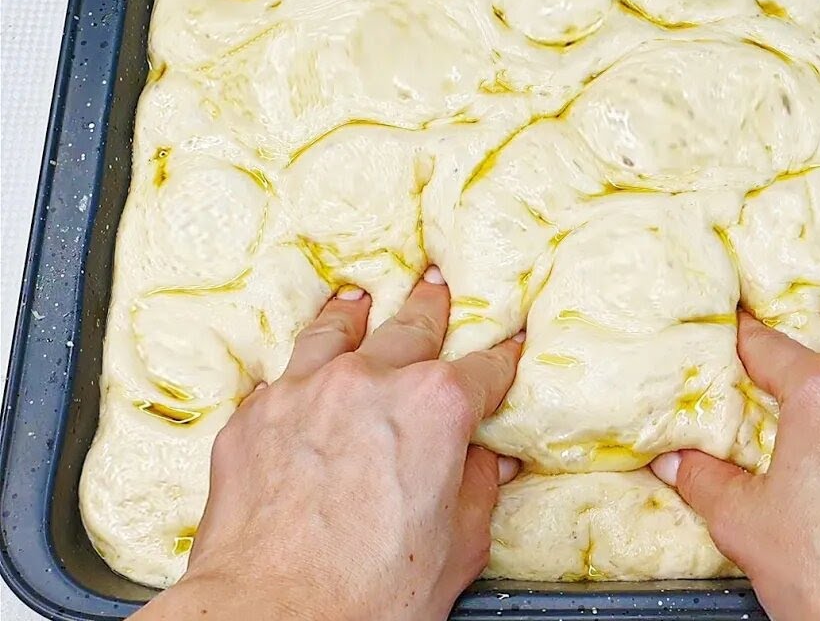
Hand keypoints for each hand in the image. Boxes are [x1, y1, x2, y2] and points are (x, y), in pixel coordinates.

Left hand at [132, 267, 521, 620]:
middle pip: (411, 327)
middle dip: (431, 308)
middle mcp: (370, 380)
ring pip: (335, 332)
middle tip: (437, 288)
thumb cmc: (371, 593)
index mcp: (436, 406)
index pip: (485, 368)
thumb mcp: (458, 545)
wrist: (273, 617)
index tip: (511, 345)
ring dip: (355, 314)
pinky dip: (301, 370)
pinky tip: (302, 373)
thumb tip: (490, 463)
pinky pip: (283, 377)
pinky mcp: (253, 417)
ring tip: (359, 299)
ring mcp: (304, 391)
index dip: (504, 358)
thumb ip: (478, 489)